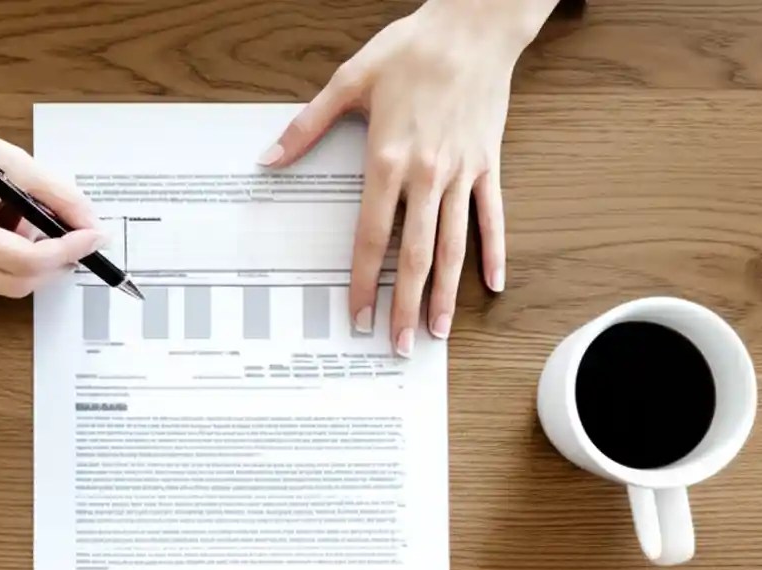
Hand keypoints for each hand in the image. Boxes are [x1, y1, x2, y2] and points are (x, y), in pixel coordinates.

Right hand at [0, 102, 103, 297]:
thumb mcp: (4, 159)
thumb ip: (53, 192)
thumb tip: (88, 220)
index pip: (27, 262)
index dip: (68, 251)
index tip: (93, 236)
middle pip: (19, 283)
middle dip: (53, 260)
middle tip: (68, 230)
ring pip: (3, 282)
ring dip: (26, 256)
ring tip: (16, 215)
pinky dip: (3, 256)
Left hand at [261, 0, 555, 355]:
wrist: (474, 25)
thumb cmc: (412, 49)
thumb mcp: (349, 81)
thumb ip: (307, 126)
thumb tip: (268, 157)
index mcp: (389, 160)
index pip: (372, 238)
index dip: (363, 282)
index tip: (357, 315)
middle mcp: (428, 176)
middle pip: (415, 256)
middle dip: (403, 305)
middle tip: (397, 345)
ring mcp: (462, 174)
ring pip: (454, 247)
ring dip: (444, 295)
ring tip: (436, 333)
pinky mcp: (488, 164)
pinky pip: (492, 217)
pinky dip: (493, 252)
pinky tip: (491, 286)